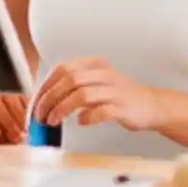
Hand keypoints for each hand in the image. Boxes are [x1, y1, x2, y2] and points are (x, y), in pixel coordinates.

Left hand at [32, 57, 161, 131]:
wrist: (151, 105)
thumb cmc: (119, 96)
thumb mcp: (95, 83)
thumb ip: (73, 88)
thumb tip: (45, 100)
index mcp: (94, 65)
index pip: (63, 69)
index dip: (46, 86)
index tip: (36, 102)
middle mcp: (104, 74)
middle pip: (70, 80)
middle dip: (50, 98)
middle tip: (40, 115)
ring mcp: (114, 90)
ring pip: (82, 95)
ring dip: (62, 109)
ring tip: (53, 121)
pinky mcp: (123, 107)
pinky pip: (101, 111)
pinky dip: (87, 117)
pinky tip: (81, 122)